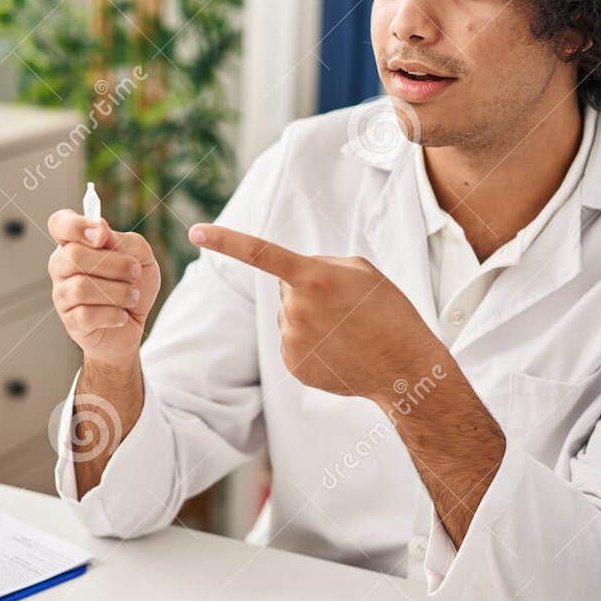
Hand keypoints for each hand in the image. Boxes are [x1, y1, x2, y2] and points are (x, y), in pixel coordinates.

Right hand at [48, 210, 161, 366]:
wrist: (136, 323)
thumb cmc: (134, 284)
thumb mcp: (140, 256)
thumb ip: (122, 240)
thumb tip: (100, 231)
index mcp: (75, 243)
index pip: (59, 224)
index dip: (76, 225)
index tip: (102, 235)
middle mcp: (62, 266)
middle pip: (74, 255)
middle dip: (114, 264)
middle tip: (135, 272)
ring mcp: (62, 294)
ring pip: (82, 287)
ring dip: (118, 292)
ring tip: (132, 297)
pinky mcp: (71, 321)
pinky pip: (87, 315)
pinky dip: (113, 315)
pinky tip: (122, 316)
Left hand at [189, 223, 444, 405]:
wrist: (405, 369)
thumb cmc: (389, 313)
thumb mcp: (361, 271)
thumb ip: (320, 265)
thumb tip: (290, 281)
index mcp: (312, 277)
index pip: (260, 253)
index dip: (225, 240)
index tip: (195, 231)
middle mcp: (295, 309)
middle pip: (287, 290)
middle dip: (310, 292)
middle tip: (347, 308)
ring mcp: (291, 340)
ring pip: (290, 318)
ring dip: (313, 320)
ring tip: (348, 332)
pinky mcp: (293, 366)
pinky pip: (294, 344)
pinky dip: (313, 345)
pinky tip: (340, 351)